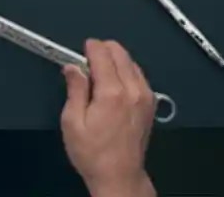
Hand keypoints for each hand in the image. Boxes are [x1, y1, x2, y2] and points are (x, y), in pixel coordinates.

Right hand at [60, 40, 156, 196]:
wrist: (119, 175)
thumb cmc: (92, 153)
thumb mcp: (72, 122)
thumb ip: (74, 89)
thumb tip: (72, 67)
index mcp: (112, 93)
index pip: (102, 54)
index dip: (89, 47)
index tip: (80, 52)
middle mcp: (133, 90)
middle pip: (120, 52)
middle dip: (102, 51)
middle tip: (87, 66)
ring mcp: (146, 96)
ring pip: (131, 61)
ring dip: (115, 61)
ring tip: (99, 78)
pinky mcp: (150, 103)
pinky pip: (139, 76)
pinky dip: (126, 72)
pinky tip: (115, 86)